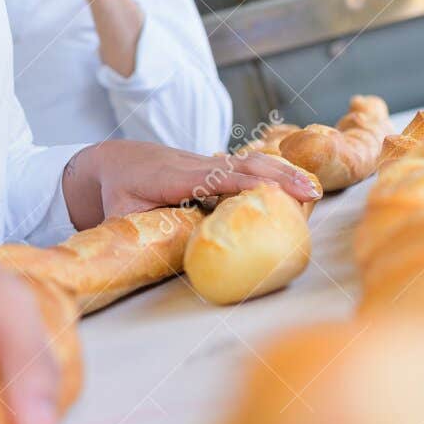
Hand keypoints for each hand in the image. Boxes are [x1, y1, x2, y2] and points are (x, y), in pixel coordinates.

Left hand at [62, 139, 321, 225]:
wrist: (111, 159)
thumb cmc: (116, 190)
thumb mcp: (117, 213)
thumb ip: (133, 234)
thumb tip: (142, 263)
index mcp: (175, 176)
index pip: (219, 176)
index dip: (249, 183)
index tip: (276, 190)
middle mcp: (195, 164)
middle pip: (243, 165)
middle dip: (279, 175)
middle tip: (311, 191)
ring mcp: (205, 162)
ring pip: (248, 162)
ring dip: (281, 172)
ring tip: (312, 188)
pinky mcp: (211, 166)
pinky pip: (243, 167)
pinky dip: (270, 172)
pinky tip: (293, 183)